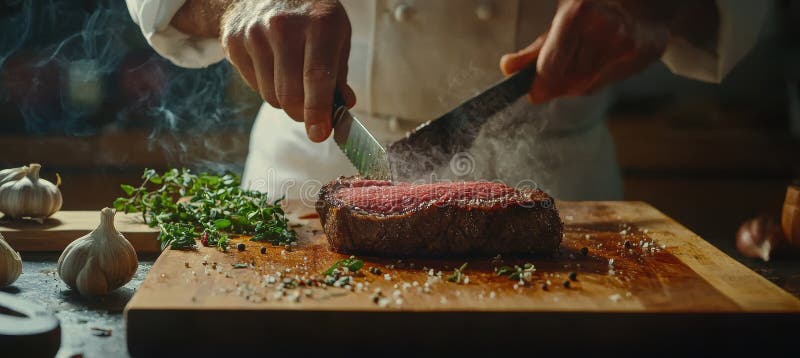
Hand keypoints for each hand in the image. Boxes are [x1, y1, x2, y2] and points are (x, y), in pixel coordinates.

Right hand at [221, 0, 353, 141]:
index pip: (317, 77)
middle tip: (309, 115)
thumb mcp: (336, 36)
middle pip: (289, 94)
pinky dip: (266, 87)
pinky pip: (253, 86)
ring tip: (292, 78)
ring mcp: (255, 33)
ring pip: (270, 96)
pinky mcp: (234, 42)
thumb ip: (339, 75)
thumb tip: (342, 107)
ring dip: (284, 100)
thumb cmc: (310, 17)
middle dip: (302, 114)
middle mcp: (284, 26)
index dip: (318, 111)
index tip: (319, 134)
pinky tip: (272, 66)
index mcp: (320, 23)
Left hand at [500, 0, 707, 102]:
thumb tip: (507, 68)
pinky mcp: (648, 49)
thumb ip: (534, 52)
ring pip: (589, 82)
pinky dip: (602, 78)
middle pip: (570, 79)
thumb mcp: (559, 25)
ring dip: (582, 80)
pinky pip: (610, 80)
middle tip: (568, 66)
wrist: (642, 4)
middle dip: (563, 80)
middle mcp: (605, 22)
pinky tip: (609, 59)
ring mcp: (628, 37)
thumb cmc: (592, 16)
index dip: (541, 83)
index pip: (552, 65)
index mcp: (578, 10)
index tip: (534, 93)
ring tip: (591, 57)